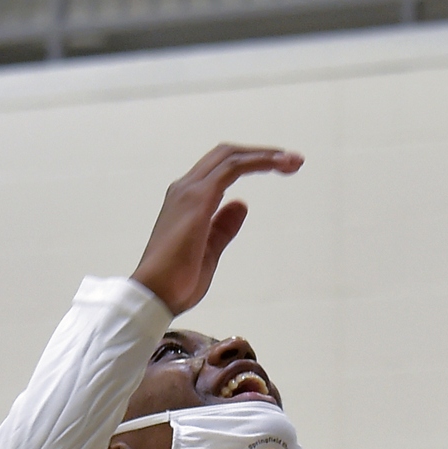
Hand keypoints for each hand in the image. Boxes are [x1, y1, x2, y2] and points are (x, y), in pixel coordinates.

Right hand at [131, 144, 302, 314]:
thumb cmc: (177, 281)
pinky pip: (233, 168)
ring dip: (265, 155)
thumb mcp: (210, 250)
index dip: (251, 162)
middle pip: (227, 154)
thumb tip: (241, 205)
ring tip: (294, 161)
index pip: (220, 168)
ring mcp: (189, 191)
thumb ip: (223, 226)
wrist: (153, 295)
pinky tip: (279, 165)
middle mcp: (186, 188)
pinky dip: (259, 161)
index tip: (282, 167)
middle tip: (294, 161)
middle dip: (262, 153)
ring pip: (231, 156)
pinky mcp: (197, 199)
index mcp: (187, 200)